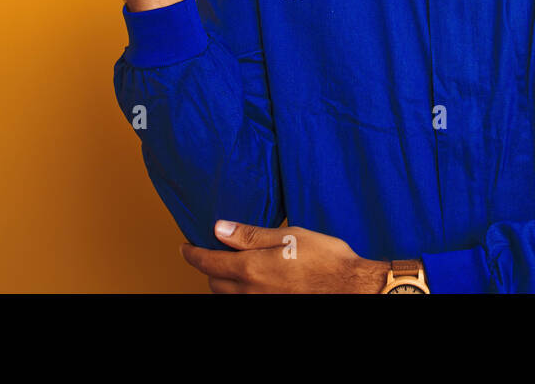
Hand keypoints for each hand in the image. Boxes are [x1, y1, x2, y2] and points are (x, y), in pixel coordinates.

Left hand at [180, 220, 389, 293]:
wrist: (349, 287)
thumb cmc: (324, 258)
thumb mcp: (288, 235)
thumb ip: (250, 235)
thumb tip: (219, 228)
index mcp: (250, 268)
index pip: (208, 262)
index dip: (192, 253)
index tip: (185, 247)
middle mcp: (250, 291)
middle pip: (214, 282)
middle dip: (208, 266)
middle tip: (212, 251)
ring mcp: (261, 303)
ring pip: (228, 295)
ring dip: (223, 281)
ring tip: (230, 265)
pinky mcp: (272, 307)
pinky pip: (245, 301)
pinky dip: (240, 292)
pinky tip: (251, 281)